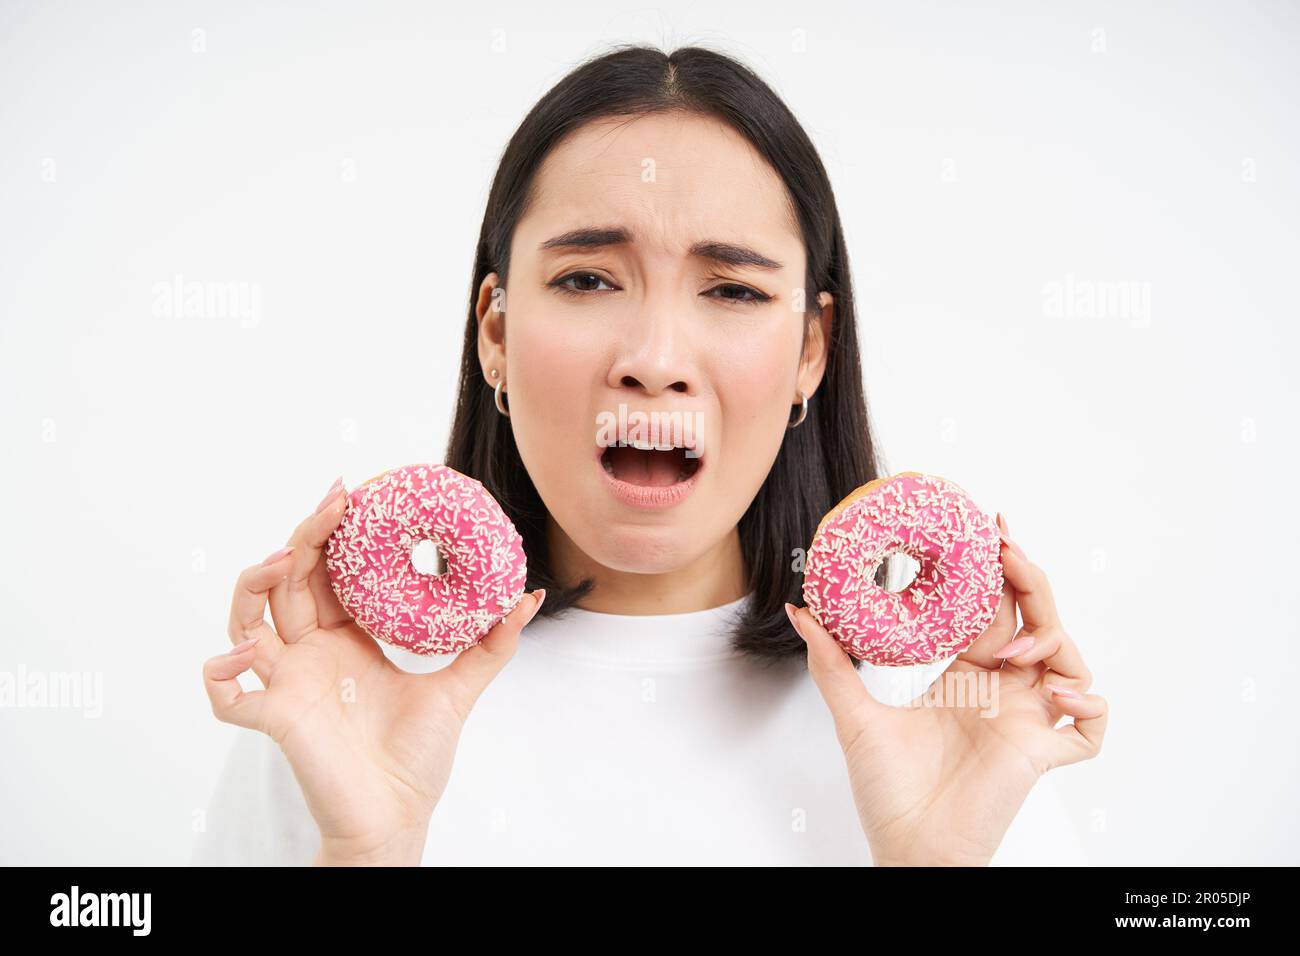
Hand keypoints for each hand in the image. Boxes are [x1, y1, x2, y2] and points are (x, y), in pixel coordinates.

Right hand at [202, 477, 544, 865]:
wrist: (398, 815)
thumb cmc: (416, 756)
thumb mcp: (460, 687)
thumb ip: (492, 643)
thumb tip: (529, 597)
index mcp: (346, 638)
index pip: (327, 572)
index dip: (331, 532)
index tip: (352, 493)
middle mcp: (310, 653)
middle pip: (287, 580)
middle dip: (303, 536)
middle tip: (334, 503)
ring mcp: (286, 682)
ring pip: (245, 619)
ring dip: (255, 583)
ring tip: (283, 558)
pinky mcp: (274, 718)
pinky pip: (225, 694)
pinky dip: (221, 672)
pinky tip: (246, 653)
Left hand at [787, 513, 1106, 865]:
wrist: (906, 847)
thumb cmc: (885, 789)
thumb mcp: (853, 714)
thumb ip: (830, 662)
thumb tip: (799, 611)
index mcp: (965, 675)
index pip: (992, 609)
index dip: (996, 570)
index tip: (987, 528)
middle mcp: (1001, 692)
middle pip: (1036, 620)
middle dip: (1029, 579)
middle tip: (1005, 547)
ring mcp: (1026, 721)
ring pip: (1070, 662)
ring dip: (1053, 640)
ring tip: (1016, 647)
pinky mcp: (1040, 755)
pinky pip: (1088, 729)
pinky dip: (1088, 705)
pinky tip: (1058, 694)